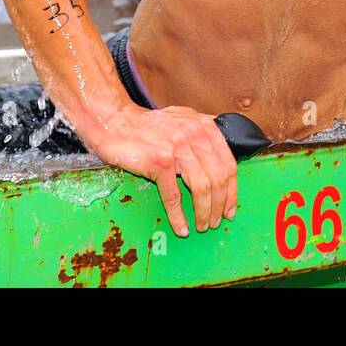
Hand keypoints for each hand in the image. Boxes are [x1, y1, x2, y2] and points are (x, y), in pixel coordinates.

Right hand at [93, 104, 237, 236]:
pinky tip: (181, 226)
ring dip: (204, 213)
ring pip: (201, 188)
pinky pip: (174, 196)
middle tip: (215, 221)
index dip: (232, 191)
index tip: (230, 208)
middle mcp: (194, 134)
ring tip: (202, 225)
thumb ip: (202, 132)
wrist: (113, 122)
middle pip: (218, 178)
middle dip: (220, 206)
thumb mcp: (182, 119)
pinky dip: (178, 216)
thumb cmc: (146, 126)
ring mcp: (177, 147)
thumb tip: (222, 155)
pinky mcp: (159, 161)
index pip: (228, 164)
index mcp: (204, 126)